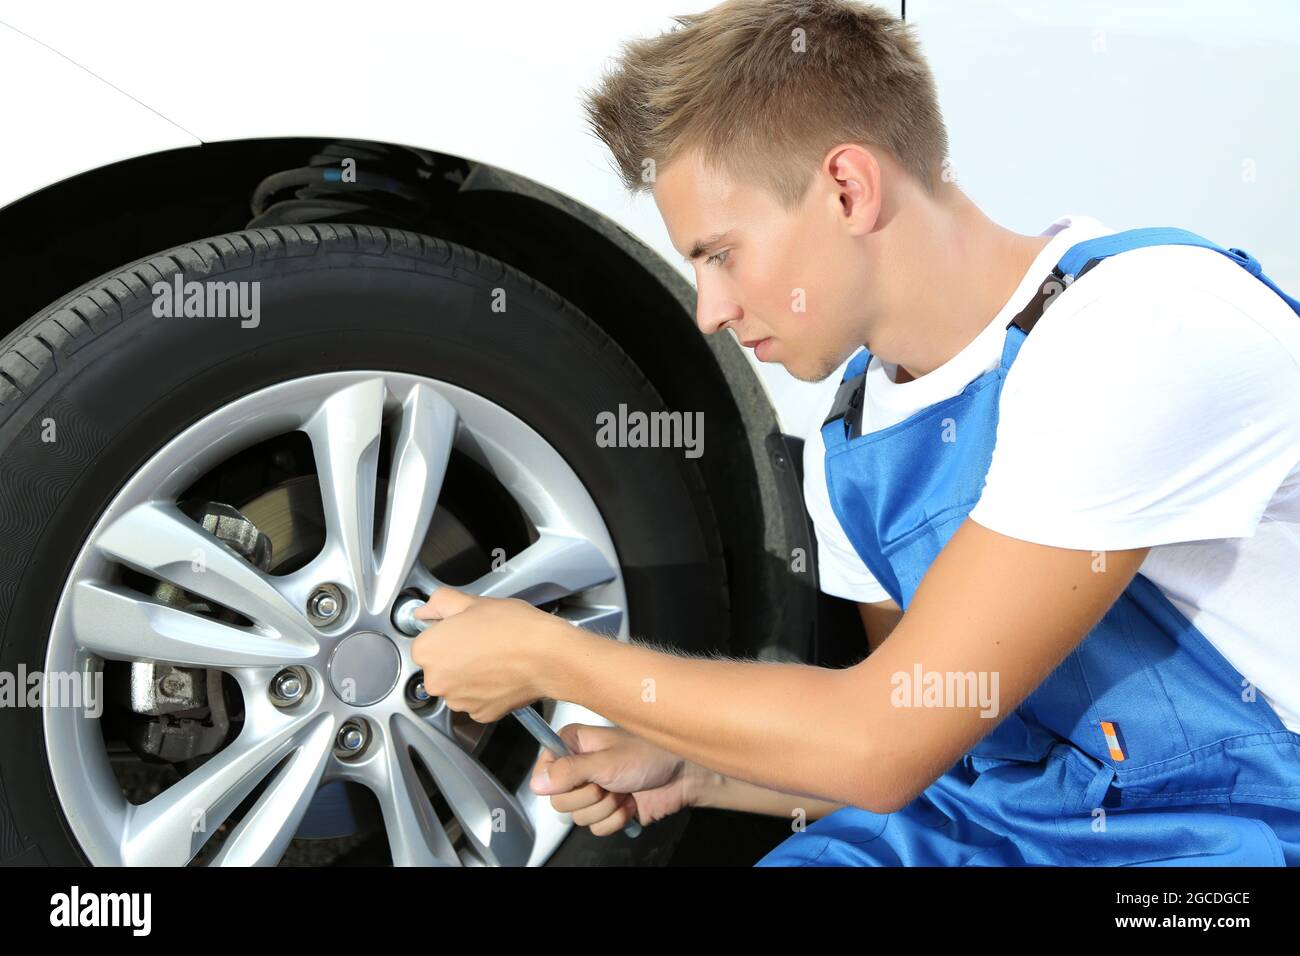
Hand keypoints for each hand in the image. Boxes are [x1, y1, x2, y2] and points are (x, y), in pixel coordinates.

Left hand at [410, 587, 566, 723]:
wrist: (548, 656)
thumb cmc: (514, 628)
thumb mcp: (472, 602)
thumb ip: (440, 603)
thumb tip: (425, 611)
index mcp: (429, 650)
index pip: (425, 642)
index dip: (445, 634)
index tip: (463, 630)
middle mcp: (437, 681)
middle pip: (439, 667)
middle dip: (455, 656)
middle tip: (481, 642)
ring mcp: (458, 701)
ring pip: (457, 685)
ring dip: (469, 675)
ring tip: (494, 658)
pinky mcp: (480, 714)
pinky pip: (475, 700)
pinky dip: (485, 691)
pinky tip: (501, 674)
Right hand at [530, 723, 713, 835]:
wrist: (682, 776)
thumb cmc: (650, 755)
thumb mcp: (606, 761)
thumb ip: (569, 772)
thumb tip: (536, 783)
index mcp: (574, 745)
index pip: (543, 769)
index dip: (557, 781)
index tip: (578, 778)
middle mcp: (580, 768)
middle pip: (559, 800)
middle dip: (588, 797)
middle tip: (608, 783)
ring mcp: (593, 791)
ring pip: (578, 817)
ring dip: (606, 808)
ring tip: (623, 790)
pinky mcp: (607, 811)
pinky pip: (596, 828)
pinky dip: (616, 819)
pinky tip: (630, 804)